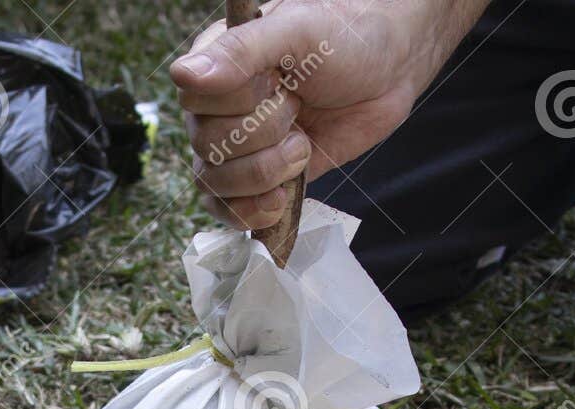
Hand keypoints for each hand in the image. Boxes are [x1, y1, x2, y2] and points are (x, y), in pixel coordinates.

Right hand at [170, 0, 490, 229]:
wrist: (391, 68)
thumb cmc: (346, 37)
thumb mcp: (297, 31)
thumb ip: (240, 52)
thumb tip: (183, 75)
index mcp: (215, 63)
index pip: (195, 102)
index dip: (239, 105)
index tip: (280, 82)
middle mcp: (217, 108)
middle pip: (207, 148)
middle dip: (262, 136)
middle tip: (298, 109)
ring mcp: (238, 147)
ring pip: (216, 184)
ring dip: (264, 173)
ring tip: (301, 146)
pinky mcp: (261, 179)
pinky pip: (230, 211)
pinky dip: (252, 212)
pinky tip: (279, 198)